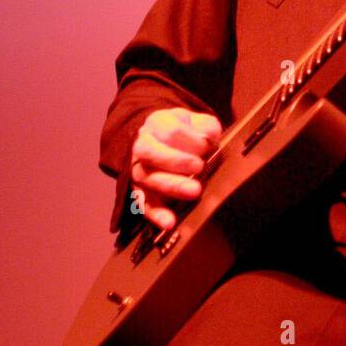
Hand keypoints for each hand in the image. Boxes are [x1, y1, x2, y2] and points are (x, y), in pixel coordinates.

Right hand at [130, 107, 221, 231]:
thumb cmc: (189, 132)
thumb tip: (207, 142)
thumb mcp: (200, 123)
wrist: (167, 140)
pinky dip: (155, 214)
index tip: (207, 146)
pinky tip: (169, 222)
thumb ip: (206, 129)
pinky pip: (142, 203)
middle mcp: (142, 144)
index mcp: (158, 123)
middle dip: (175, 161)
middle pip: (149, 151)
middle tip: (200, 168)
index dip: (190, 139)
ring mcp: (138, 168)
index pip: (169, 130)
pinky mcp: (140, 191)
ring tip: (194, 192)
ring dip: (169, 185)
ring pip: (145, 177)